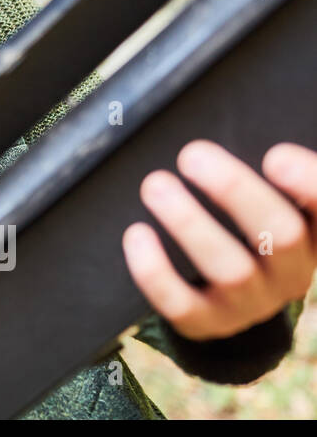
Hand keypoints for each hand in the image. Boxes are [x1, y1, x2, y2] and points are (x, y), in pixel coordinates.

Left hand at [123, 140, 316, 340]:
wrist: (227, 296)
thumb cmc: (246, 227)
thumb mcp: (268, 201)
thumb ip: (263, 175)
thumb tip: (228, 113)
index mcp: (314, 235)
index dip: (310, 185)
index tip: (275, 156)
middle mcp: (292, 273)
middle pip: (282, 235)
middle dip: (236, 191)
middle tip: (192, 155)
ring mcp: (251, 303)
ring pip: (230, 269)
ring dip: (190, 223)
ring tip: (155, 185)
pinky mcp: (209, 323)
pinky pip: (182, 305)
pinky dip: (155, 271)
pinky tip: (137, 234)